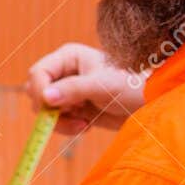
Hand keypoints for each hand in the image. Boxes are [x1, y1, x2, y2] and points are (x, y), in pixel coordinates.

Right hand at [26, 42, 145, 134]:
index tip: (50, 106)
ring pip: (44, 110)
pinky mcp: (72, 109)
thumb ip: (73, 90)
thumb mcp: (102, 86)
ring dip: (60, 121)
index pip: (38, 72)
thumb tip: (44, 98)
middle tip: (71, 115)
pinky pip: (55, 122)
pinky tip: (86, 126)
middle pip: (35, 92)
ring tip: (83, 124)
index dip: (40, 90)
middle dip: (50, 108)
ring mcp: (67, 92)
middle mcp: (64, 73)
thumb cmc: (130, 86)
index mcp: (68, 57)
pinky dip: (67, 127)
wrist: (148, 105)